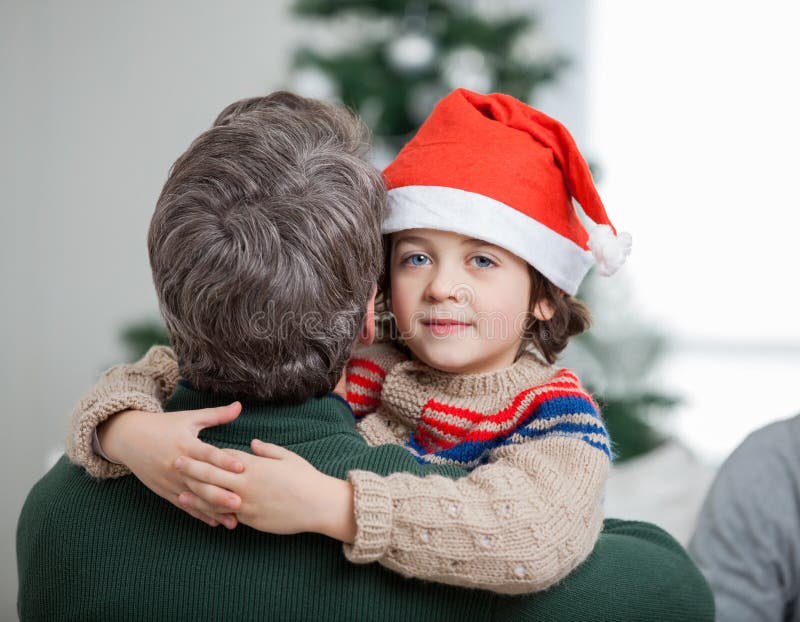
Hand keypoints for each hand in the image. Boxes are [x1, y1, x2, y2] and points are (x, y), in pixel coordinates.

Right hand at [97, 403, 243, 527]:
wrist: (128, 439)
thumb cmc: (163, 426)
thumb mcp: (188, 418)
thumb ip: (216, 415)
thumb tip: (240, 405)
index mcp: (185, 445)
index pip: (207, 454)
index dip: (224, 460)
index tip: (242, 467)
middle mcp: (177, 465)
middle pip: (201, 481)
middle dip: (220, 493)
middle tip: (241, 502)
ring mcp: (170, 481)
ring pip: (195, 498)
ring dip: (214, 510)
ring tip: (234, 521)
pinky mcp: (166, 491)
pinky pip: (185, 506)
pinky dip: (200, 514)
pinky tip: (216, 522)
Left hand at [175, 439, 355, 542]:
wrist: (318, 504)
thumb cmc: (305, 477)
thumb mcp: (288, 456)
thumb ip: (267, 450)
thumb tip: (252, 444)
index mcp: (254, 465)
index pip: (225, 457)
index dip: (208, 453)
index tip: (193, 448)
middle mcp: (246, 484)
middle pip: (212, 475)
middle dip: (192, 469)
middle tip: (175, 463)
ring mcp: (247, 503)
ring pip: (214, 498)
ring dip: (195, 495)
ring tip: (180, 492)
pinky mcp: (250, 520)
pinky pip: (227, 515)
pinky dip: (213, 514)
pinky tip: (203, 514)